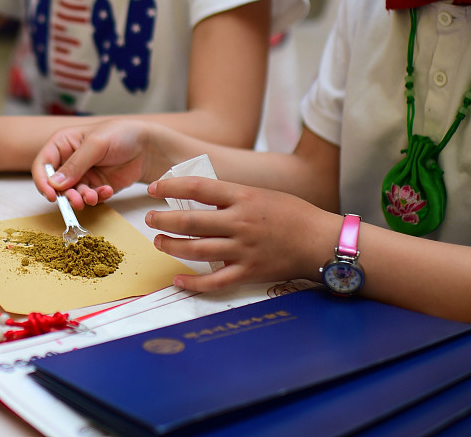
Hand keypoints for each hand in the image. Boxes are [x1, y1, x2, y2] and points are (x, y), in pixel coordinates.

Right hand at [33, 120, 185, 206]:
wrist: (147, 147)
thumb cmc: (121, 135)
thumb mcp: (96, 144)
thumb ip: (75, 164)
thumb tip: (54, 184)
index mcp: (63, 144)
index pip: (43, 164)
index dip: (43, 180)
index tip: (51, 195)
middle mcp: (69, 160)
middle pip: (56, 184)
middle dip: (65, 194)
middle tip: (76, 201)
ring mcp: (83, 174)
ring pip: (72, 194)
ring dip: (81, 198)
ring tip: (93, 196)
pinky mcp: (96, 186)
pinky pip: (89, 197)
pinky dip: (97, 197)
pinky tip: (107, 191)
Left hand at [143, 176, 336, 291]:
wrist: (321, 240)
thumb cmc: (292, 213)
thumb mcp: (259, 193)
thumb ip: (230, 196)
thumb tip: (196, 194)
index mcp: (242, 197)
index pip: (197, 188)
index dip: (170, 187)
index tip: (154, 188)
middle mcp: (239, 222)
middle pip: (189, 221)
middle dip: (163, 220)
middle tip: (149, 218)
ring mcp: (243, 249)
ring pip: (196, 250)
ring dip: (171, 246)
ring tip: (159, 242)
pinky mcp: (249, 272)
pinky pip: (215, 281)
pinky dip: (193, 283)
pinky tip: (179, 279)